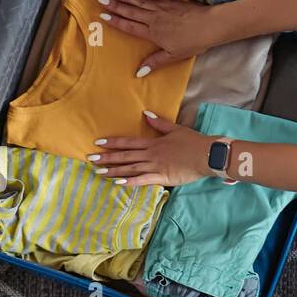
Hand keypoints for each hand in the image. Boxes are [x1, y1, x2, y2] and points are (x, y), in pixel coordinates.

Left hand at [91, 112, 210, 186]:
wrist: (206, 154)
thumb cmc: (193, 142)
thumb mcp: (176, 129)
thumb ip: (160, 123)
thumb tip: (146, 113)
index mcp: (153, 143)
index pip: (128, 142)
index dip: (112, 142)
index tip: (97, 142)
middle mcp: (151, 154)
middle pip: (124, 155)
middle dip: (106, 157)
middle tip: (90, 159)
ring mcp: (155, 166)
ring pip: (130, 168)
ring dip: (113, 170)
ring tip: (99, 172)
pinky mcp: (162, 177)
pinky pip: (142, 180)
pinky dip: (130, 181)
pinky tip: (118, 183)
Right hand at [98, 0, 215, 72]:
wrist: (209, 25)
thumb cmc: (193, 43)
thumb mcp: (174, 56)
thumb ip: (155, 62)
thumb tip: (138, 72)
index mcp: (153, 32)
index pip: (130, 26)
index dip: (116, 21)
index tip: (103, 16)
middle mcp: (154, 18)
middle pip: (131, 11)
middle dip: (115, 6)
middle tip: (100, 0)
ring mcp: (162, 7)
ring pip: (139, 1)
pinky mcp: (170, 0)